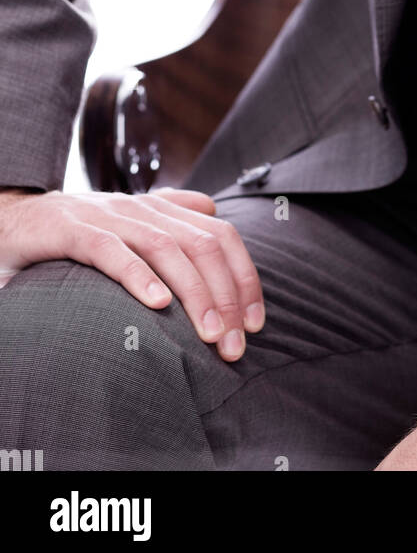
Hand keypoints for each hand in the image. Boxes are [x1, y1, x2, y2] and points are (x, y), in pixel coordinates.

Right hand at [0, 186, 263, 360]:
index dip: (245, 277)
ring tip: (210, 333)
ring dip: (194, 292)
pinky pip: (110, 251)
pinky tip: (156, 304)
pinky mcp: (70, 230)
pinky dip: (137, 275)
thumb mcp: (130, 223)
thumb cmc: (78, 231)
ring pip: (165, 247)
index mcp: (161, 208)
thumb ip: (171, 215)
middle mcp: (141, 208)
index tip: (256, 323)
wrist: (14, 219)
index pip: (221, 235)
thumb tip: (212, 209)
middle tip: (234, 344)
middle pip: (202, 244)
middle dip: (227, 296)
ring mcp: (106, 216)